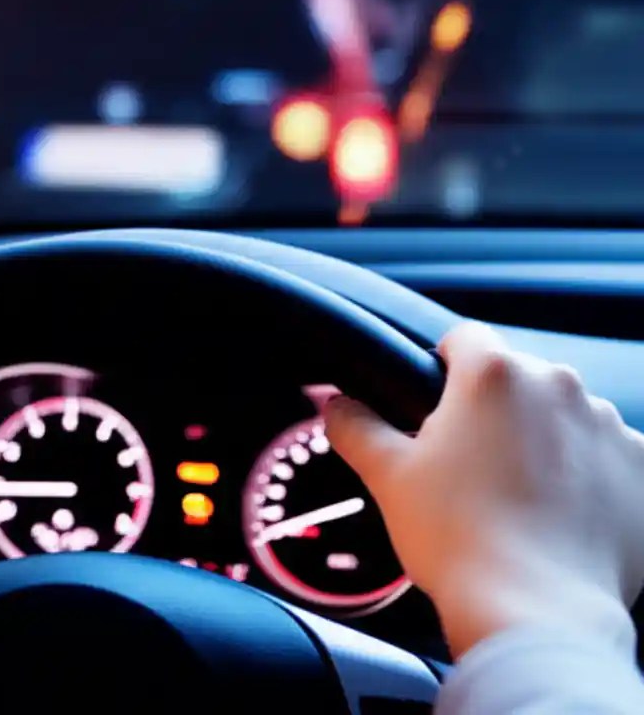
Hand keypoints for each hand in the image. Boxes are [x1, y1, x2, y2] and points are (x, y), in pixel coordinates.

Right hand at [325, 322, 643, 656]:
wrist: (534, 609)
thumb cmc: (456, 538)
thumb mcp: (386, 476)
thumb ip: (355, 425)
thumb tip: (335, 403)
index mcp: (493, 375)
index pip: (463, 338)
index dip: (441, 367)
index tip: (434, 405)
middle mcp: (560, 387)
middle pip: (517, 380)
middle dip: (494, 412)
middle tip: (466, 467)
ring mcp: (610, 427)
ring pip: (564, 418)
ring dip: (542, 442)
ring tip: (514, 499)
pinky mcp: (643, 470)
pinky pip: (606, 458)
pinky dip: (586, 478)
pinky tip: (557, 517)